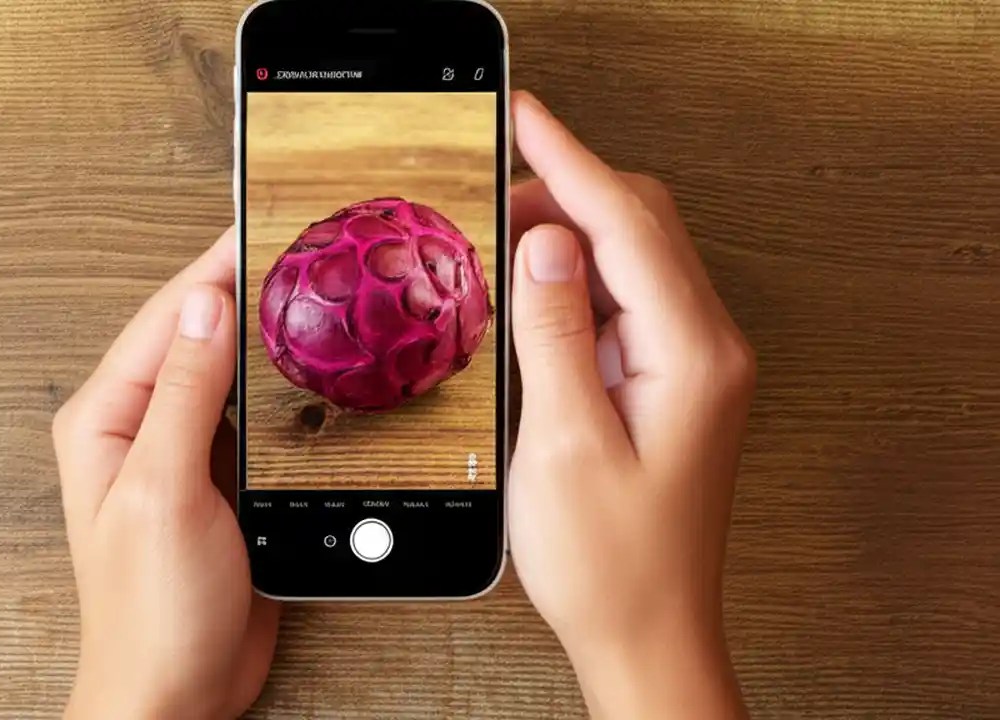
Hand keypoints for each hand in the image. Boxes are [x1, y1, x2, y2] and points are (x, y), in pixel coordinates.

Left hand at [52, 228, 278, 719]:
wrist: (175, 691)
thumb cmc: (151, 612)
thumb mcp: (162, 491)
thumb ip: (182, 394)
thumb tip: (204, 305)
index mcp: (105, 419)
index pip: (165, 317)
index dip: (214, 266)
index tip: (260, 225)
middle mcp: (137, 427)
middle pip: (192, 334)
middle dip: (242, 289)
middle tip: (297, 248)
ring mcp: (178, 453)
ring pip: (223, 371)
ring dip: (260, 334)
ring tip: (306, 292)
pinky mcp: (216, 481)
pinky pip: (247, 414)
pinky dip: (275, 386)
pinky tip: (305, 370)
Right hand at [507, 92, 753, 718]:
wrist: (647, 631)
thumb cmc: (612, 563)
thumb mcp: (565, 443)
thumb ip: (555, 332)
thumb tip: (543, 242)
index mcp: (692, 355)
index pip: (629, 223)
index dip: (569, 161)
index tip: (524, 119)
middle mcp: (705, 347)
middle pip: (640, 223)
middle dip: (566, 190)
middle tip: (492, 188)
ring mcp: (690, 361)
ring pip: (632, 256)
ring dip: (568, 232)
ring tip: (498, 235)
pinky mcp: (667, 379)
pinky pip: (623, 298)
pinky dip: (575, 277)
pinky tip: (532, 287)